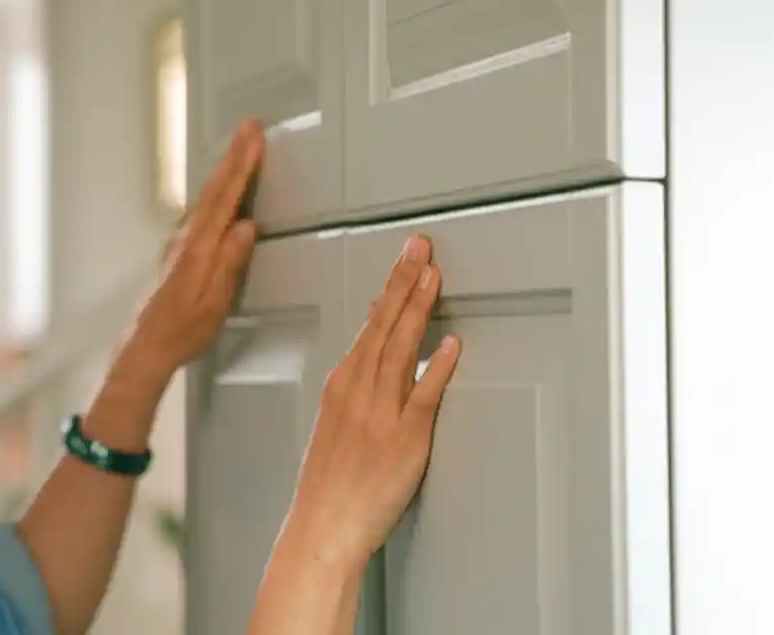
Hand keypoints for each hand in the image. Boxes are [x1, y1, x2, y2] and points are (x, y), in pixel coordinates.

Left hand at [126, 119, 262, 376]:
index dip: (241, 166)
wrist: (144, 348)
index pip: (225, 198)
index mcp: (199, 249)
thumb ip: (230, 263)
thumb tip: (247, 226)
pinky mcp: (174, 253)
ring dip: (222, 171)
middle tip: (247, 127)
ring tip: (237, 150)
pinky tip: (216, 194)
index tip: (254, 137)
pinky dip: (212, 193)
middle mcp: (184, 239)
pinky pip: (198, 212)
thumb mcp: (214, 303)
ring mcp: (176, 244)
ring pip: (203, 198)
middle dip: (232, 156)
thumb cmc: (182, 332)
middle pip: (213, 189)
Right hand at [281, 235, 461, 573]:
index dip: (391, 288)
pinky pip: (423, 396)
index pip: (370, 324)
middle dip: (404, 281)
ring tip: (434, 275)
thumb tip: (377, 358)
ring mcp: (379, 414)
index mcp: (340, 385)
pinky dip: (437, 367)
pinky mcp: (403, 440)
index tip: (407, 259)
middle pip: (384, 325)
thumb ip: (358, 390)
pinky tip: (451, 345)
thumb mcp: (335, 424)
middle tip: (421, 246)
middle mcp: (356, 392)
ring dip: (418, 309)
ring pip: (400, 349)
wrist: (323, 527)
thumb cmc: (329, 484)